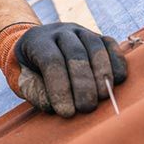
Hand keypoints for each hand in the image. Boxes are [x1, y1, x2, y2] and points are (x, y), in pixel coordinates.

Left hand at [0, 22, 127, 116]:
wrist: (39, 49)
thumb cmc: (33, 72)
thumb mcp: (27, 83)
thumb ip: (38, 93)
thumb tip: (58, 105)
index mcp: (37, 41)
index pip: (51, 61)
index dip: (60, 87)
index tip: (66, 112)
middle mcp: (60, 31)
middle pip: (75, 54)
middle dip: (83, 84)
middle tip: (86, 108)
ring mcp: (80, 31)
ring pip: (94, 47)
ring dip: (101, 74)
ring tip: (102, 97)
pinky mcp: (98, 36)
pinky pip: (111, 45)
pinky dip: (117, 62)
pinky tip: (117, 82)